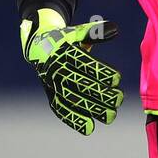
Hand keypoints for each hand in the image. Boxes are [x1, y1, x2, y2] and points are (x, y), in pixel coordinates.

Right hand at [21, 8, 122, 134]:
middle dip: (99, 93)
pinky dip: (73, 119)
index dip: (99, 72)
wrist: (39, 46)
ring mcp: (52, 84)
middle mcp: (56, 69)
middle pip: (79, 84)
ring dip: (90, 109)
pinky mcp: (51, 95)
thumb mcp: (78, 32)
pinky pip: (61, 109)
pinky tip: (89, 128)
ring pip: (72, 99)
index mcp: (63, 52)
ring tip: (110, 116)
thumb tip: (114, 29)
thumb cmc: (66, 39)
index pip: (83, 64)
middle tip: (118, 99)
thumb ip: (95, 32)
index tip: (117, 79)